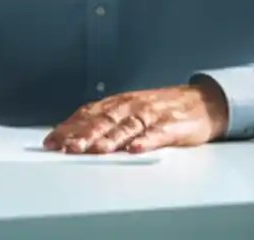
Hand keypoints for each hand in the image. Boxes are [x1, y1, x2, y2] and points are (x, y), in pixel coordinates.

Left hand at [42, 82, 228, 153]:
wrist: (201, 102)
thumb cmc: (162, 108)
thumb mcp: (131, 109)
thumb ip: (107, 120)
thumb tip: (74, 133)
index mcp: (120, 103)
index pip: (89, 113)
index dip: (69, 126)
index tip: (52, 140)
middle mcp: (132, 106)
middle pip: (104, 121)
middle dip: (83, 135)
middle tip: (66, 147)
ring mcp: (152, 116)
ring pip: (126, 128)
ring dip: (108, 140)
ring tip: (93, 150)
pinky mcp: (171, 127)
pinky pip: (156, 134)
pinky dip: (145, 141)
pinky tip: (134, 149)